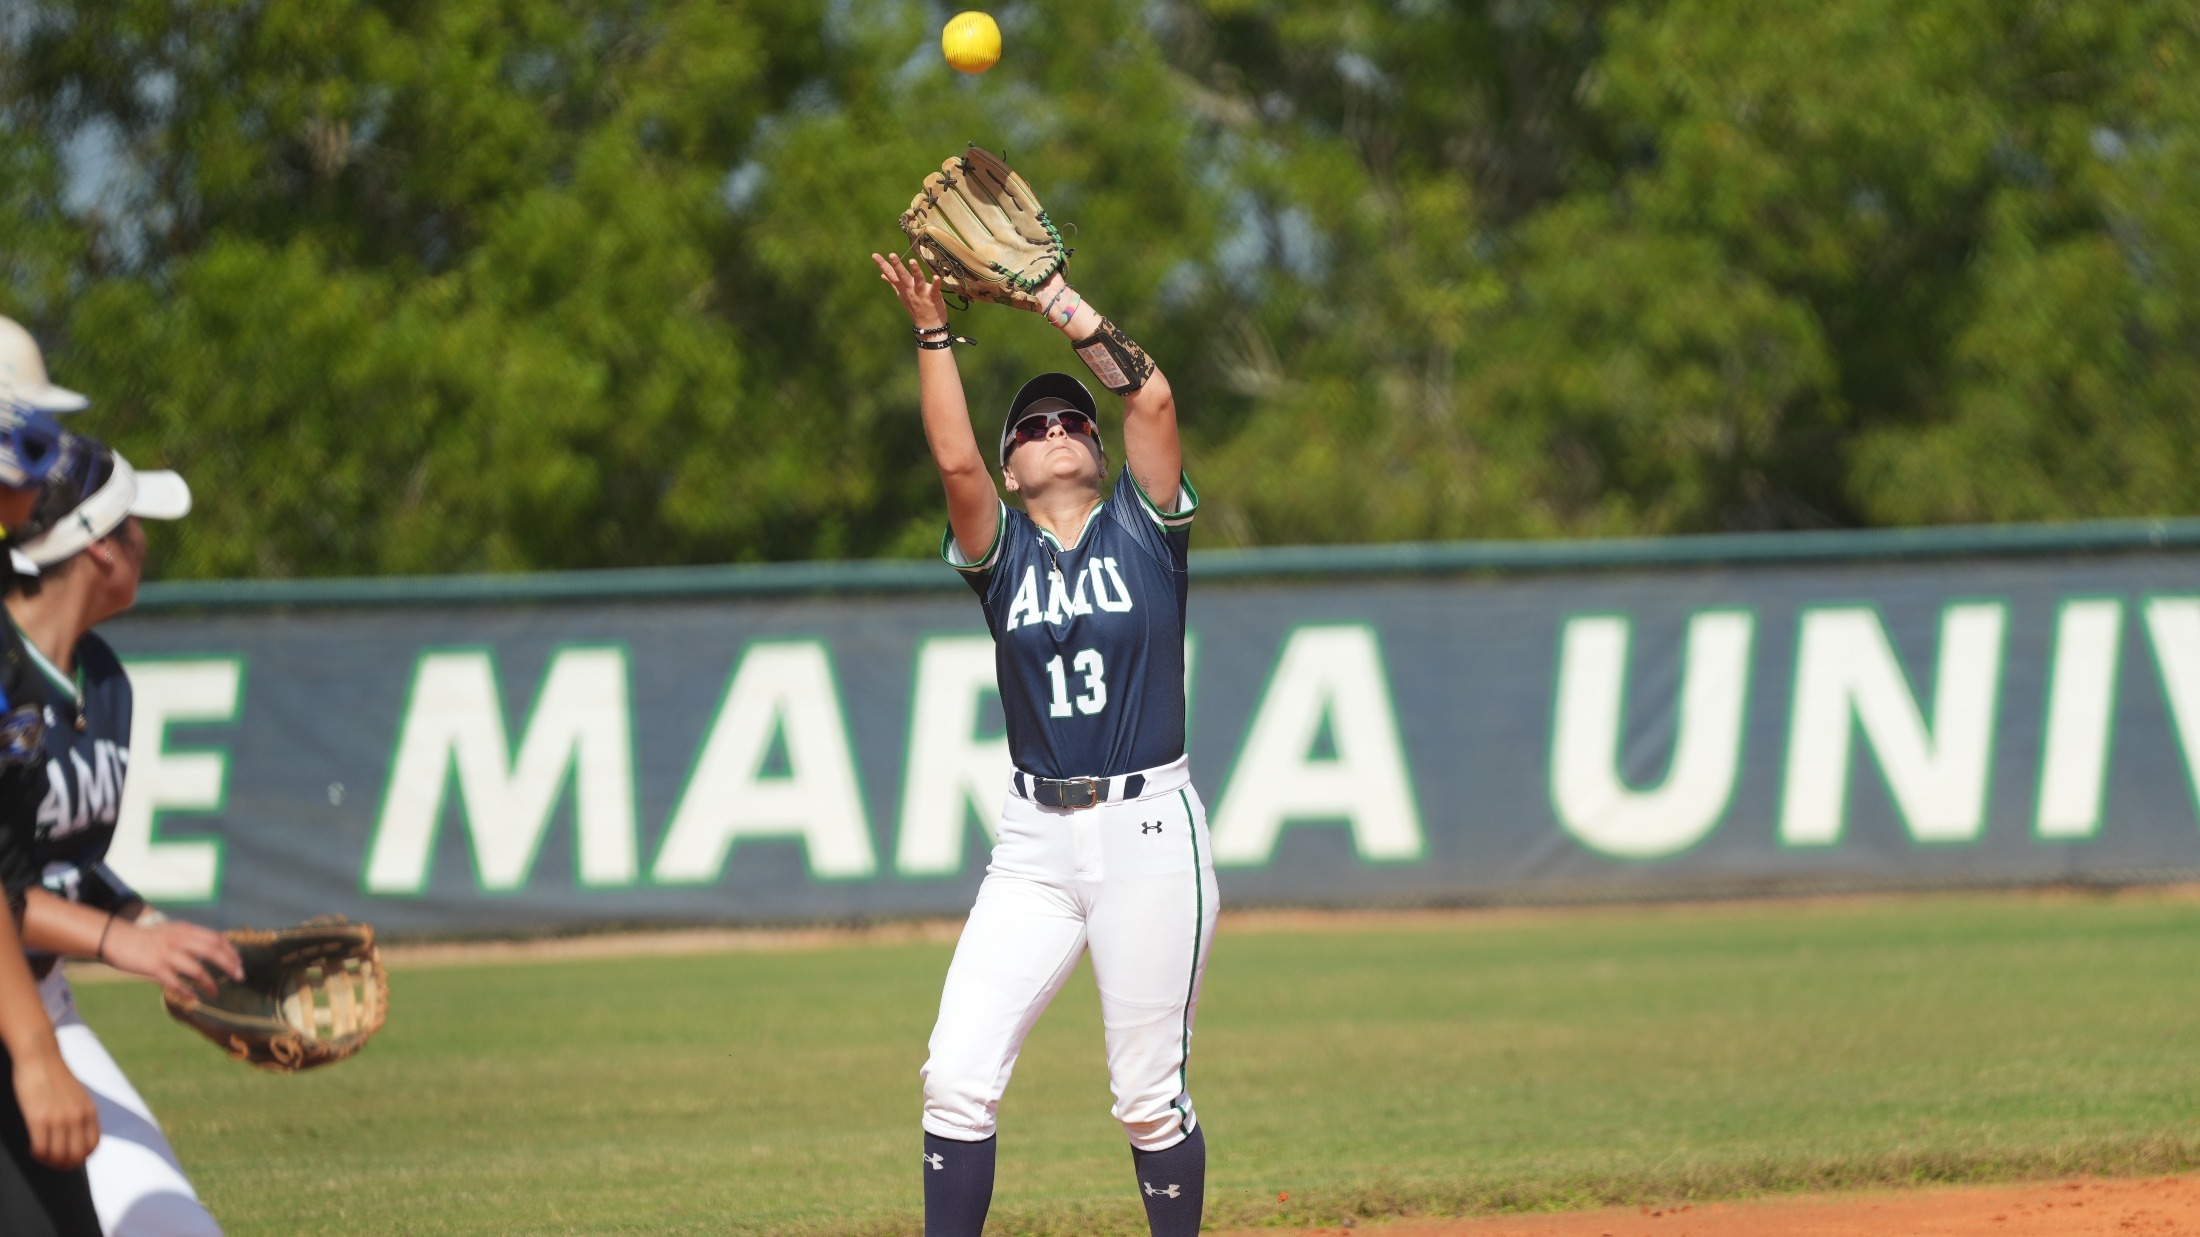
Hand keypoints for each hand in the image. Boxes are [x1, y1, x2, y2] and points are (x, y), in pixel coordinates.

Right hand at [12, 1048, 97, 1168]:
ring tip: (42, 1156)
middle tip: (54, 1163)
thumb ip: (81, 1114)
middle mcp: (77, 1117)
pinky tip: (33, 1150)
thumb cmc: (56, 1076)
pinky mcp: (38, 1119)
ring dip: (49, 1161)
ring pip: (57, 1155)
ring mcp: (58, 1119)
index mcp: (89, 1111)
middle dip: (65, 1164)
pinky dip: (37, 1155)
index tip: (70, 1159)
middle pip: (76, 1155)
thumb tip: (79, 1135)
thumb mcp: (78, 1095)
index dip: (81, 1158)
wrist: (40, 1057)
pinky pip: (40, 1149)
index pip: (92, 1146)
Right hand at [102, 917, 243, 1003]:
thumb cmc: (146, 938)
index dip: (231, 951)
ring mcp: (167, 954)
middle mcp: (179, 940)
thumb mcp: (172, 931)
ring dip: (209, 983)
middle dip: (229, 964)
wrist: (116, 938)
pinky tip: (194, 999)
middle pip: (212, 951)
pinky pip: (175, 983)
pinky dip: (187, 992)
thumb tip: (212, 947)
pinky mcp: (154, 968)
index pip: (217, 938)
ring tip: (215, 993)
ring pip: (196, 969)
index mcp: (186, 930)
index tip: (239, 963)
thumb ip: (190, 938)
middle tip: (239, 977)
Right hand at [870, 252, 950, 331]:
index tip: (874, 255)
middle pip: (902, 276)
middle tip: (891, 255)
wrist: (928, 326)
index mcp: (903, 287)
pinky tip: (937, 277)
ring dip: (915, 271)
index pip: (891, 274)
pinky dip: (936, 284)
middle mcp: (910, 289)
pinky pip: (935, 290)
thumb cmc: (915, 307)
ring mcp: (921, 294)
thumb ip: (893, 283)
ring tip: (912, 261)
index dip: (882, 265)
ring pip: (918, 280)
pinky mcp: (933, 297)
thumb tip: (882, 274)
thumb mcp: (901, 295)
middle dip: (897, 266)